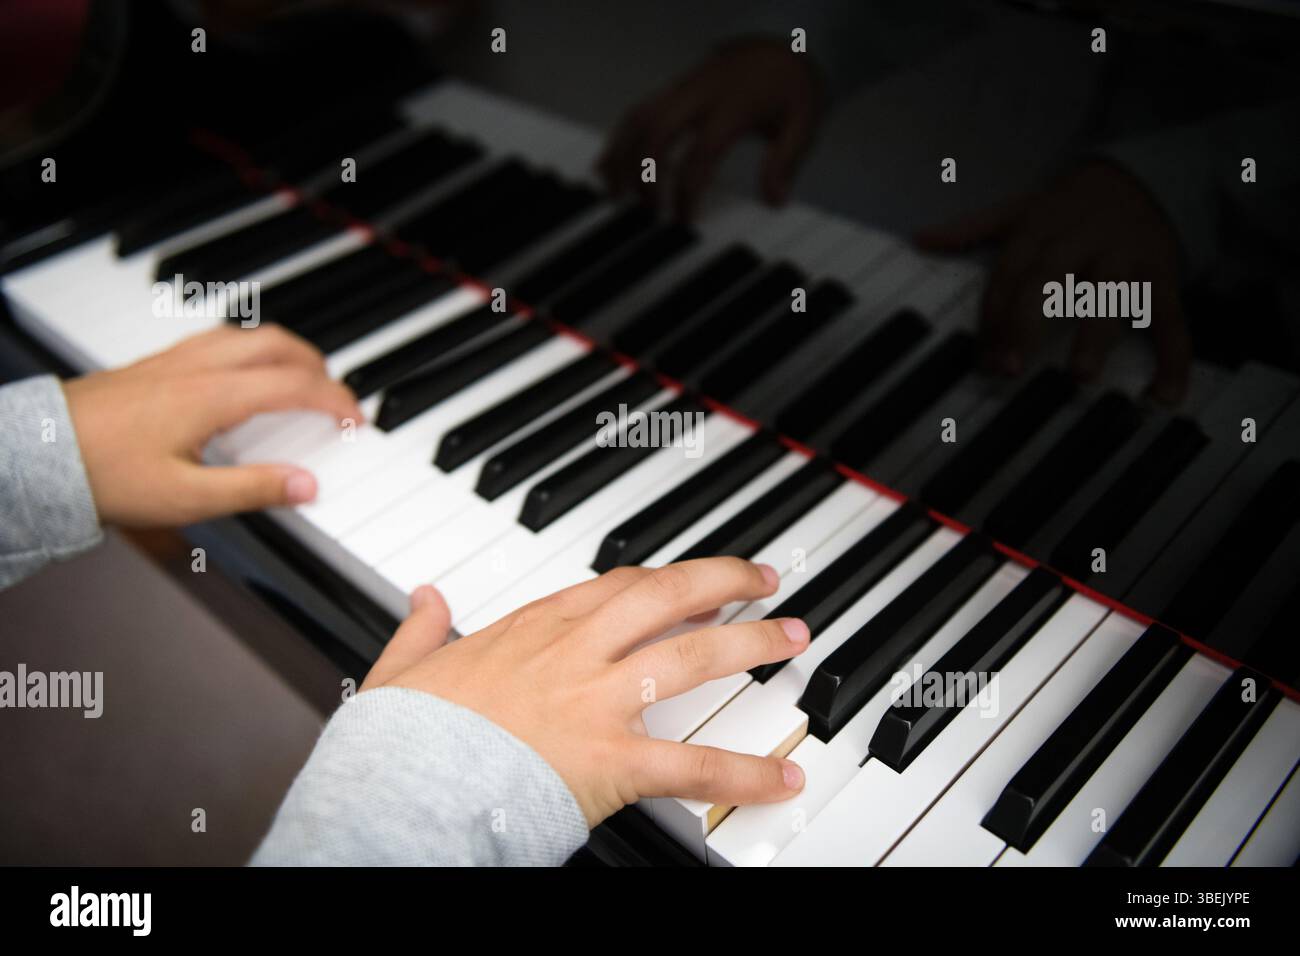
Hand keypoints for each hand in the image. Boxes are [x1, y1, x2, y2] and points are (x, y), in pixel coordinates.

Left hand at [63, 324, 361, 525]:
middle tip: (336, 395)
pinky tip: (244, 373)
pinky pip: (219, 340)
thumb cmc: (105, 475)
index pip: (295, 385)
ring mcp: (175, 360)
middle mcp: (198, 368)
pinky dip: (252, 350)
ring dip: (286, 351)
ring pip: (248, 335)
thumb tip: (307, 484)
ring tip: (300, 377)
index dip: (335, 400)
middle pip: (278, 345)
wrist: (41, 455)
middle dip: (319, 366)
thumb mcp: (187, 497)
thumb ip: (254, 490)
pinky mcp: (155, 364)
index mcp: (213, 396)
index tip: (355, 419)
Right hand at [361, 558, 810, 827]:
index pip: (613, 587)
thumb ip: (422, 629)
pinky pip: (692, 765)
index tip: (686, 583)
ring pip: (691, 658)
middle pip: (667, 598)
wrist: (405, 786)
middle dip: (724, 583)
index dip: (660, 580)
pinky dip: (745, 771)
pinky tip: (782, 775)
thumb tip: (425, 599)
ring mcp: (597, 701)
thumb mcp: (406, 668)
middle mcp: (574, 652)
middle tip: (764, 581)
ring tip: (792, 638)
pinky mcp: (610, 759)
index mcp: (532, 630)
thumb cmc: (406, 736)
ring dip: (750, 645)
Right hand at [597, 38, 823, 219]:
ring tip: (614, 195)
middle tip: (648, 211)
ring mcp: (682, 89)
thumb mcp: (804, 122)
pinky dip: (617, 140)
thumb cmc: (789, 86)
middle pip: (657, 133)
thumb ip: (786, 162)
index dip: (687, 191)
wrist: (779, 43)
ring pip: (637, 119)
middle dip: (645, 176)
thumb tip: (774, 200)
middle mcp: (701, 95)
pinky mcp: (671, 90)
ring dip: (621, 158)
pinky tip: (605, 166)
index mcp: (733, 106)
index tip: (684, 221)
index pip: (700, 153)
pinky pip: (635, 112)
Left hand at [916, 161, 1191, 404]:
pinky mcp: (1164, 274)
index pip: (1009, 273)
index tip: (981, 356)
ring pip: (1111, 296)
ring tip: (1080, 374)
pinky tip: (1165, 394)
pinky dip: (1175, 357)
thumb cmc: (1069, 207)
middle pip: (1051, 280)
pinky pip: (1172, 317)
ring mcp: (1124, 258)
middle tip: (1009, 367)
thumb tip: (921, 237)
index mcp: (1041, 229)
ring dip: (1096, 334)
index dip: (992, 314)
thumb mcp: (1020, 209)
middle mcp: (1080, 242)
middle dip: (1028, 322)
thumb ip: (971, 228)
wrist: (1143, 175)